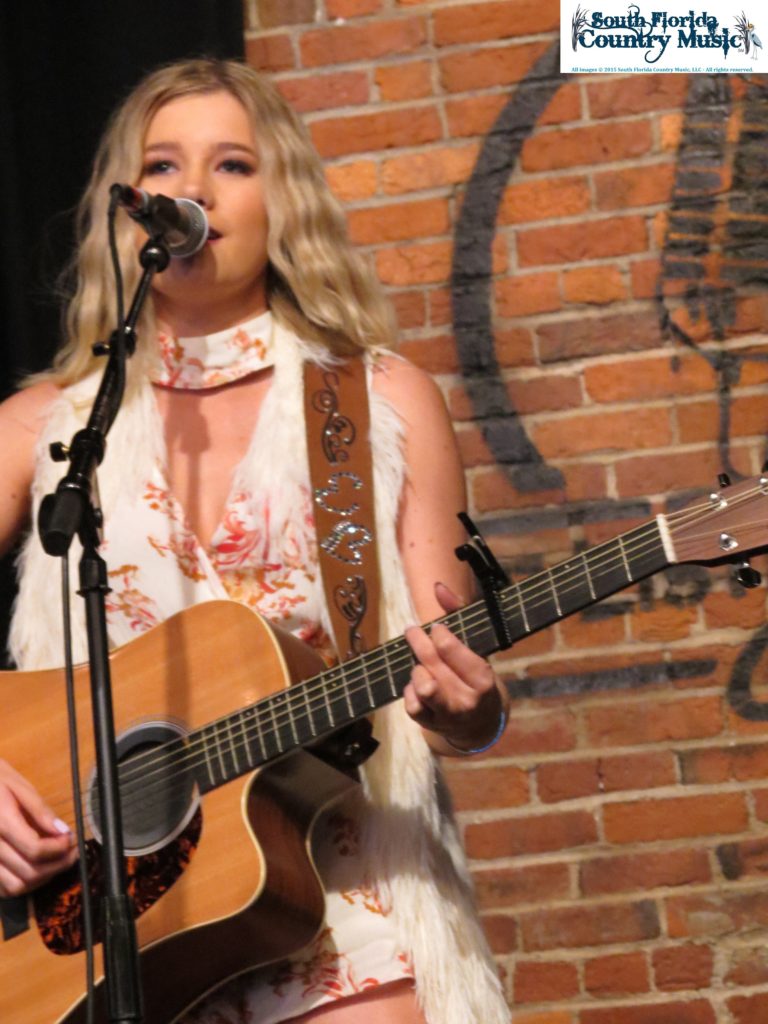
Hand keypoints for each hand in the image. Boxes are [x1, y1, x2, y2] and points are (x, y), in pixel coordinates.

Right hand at [0, 759, 76, 897]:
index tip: (71, 839)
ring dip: (42, 878)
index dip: (59, 848)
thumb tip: (63, 831)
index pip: (34, 849)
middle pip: (28, 872)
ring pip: (16, 887)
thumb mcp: (18, 786)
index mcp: (0, 821)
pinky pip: (3, 888)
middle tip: (72, 852)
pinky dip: (23, 883)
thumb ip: (40, 811)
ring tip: (57, 861)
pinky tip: (36, 867)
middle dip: (57, 865)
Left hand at [402, 583, 508, 754]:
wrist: (479, 723)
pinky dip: (410, 689)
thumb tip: (438, 587)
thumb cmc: (476, 676)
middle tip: (412, 631)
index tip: (436, 628)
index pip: (449, 648)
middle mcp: (467, 700)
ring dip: (417, 669)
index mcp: (483, 679)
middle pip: (430, 664)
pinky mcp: (430, 724)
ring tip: (421, 663)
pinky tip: (417, 683)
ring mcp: (448, 715)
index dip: (438, 633)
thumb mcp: (476, 646)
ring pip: (420, 685)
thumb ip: (459, 612)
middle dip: (418, 642)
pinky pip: (410, 703)